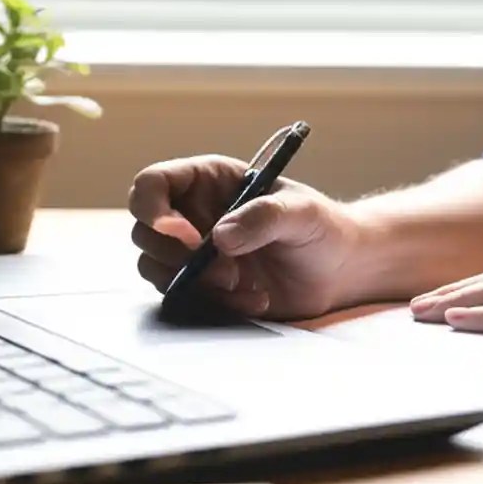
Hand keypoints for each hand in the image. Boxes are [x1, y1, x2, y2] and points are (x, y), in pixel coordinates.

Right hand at [128, 155, 359, 318]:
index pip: (153, 183)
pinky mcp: (202, 286)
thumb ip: (265, 217)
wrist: (338, 272)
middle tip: (225, 270)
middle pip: (144, 230)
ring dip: (195, 282)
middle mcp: (192, 214)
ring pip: (155, 267)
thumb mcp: (302, 214)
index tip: (184, 235)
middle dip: (177, 256)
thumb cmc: (322, 228)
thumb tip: (219, 237)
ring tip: (245, 284)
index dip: (153, 207)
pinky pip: (183, 297)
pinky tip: (255, 299)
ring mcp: (194, 252)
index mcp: (209, 181)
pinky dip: (215, 303)